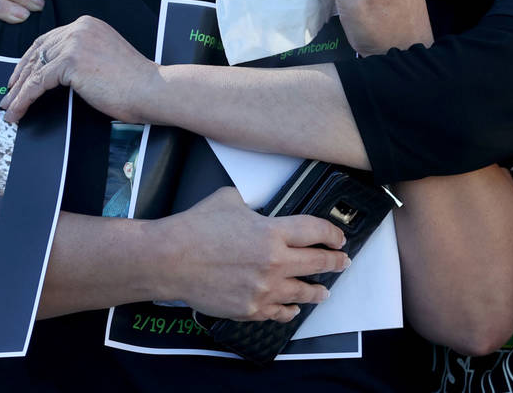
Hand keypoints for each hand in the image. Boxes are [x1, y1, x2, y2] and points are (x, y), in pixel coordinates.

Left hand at [0, 15, 151, 122]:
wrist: (152, 90)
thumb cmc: (135, 82)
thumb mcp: (104, 59)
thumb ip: (82, 58)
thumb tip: (54, 75)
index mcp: (88, 25)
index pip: (49, 40)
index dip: (29, 59)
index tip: (19, 76)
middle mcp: (80, 28)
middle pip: (37, 51)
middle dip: (19, 75)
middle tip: (8, 94)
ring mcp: (75, 43)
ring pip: (35, 69)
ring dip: (18, 91)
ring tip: (9, 108)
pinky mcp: (71, 62)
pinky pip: (38, 83)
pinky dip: (24, 99)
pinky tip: (17, 111)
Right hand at [157, 187, 348, 321]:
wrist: (170, 259)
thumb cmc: (196, 228)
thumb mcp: (230, 200)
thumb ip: (254, 207)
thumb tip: (260, 211)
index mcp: (273, 232)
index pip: (316, 232)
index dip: (332, 234)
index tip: (339, 238)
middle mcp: (274, 262)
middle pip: (317, 263)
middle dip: (334, 262)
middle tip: (342, 261)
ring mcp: (264, 289)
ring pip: (302, 292)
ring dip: (317, 291)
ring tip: (323, 291)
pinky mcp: (250, 308)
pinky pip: (278, 312)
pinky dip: (288, 310)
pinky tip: (293, 308)